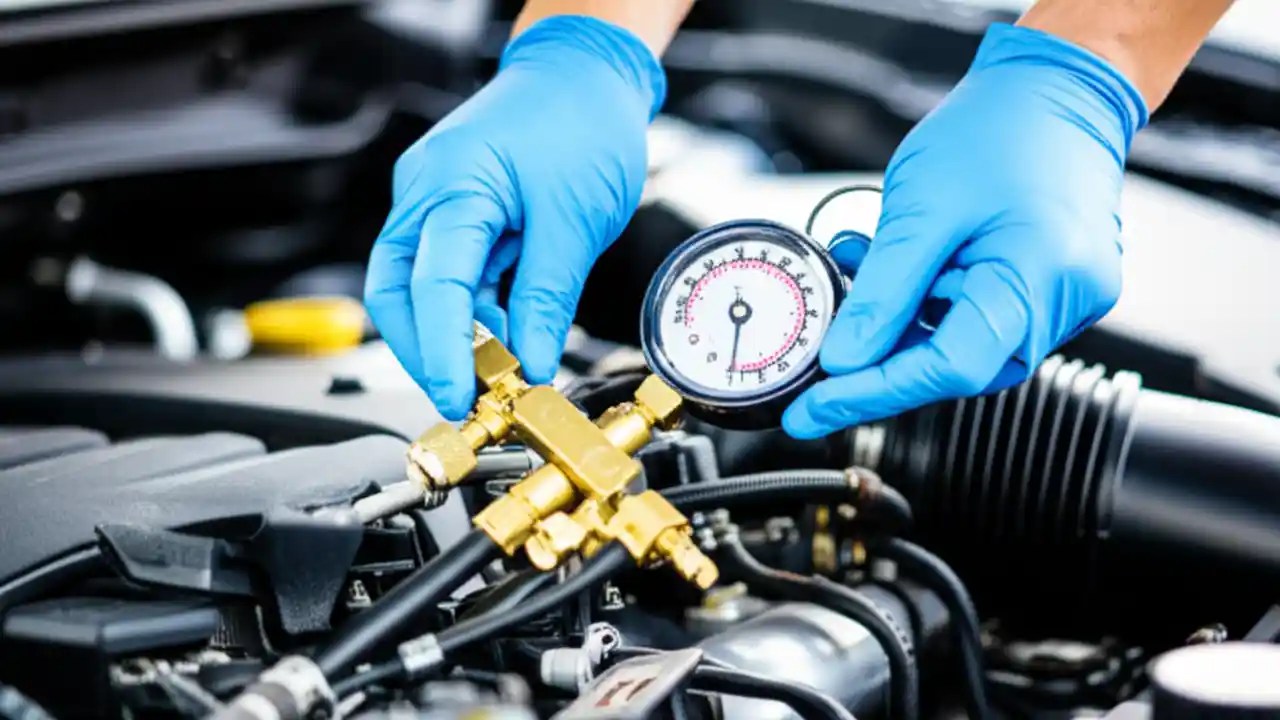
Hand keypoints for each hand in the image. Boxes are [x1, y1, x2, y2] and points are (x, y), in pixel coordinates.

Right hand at [364, 16, 663, 418]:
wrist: (587, 71)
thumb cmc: (583, 122)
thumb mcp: (576, 220)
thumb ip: (547, 298)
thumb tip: (533, 364)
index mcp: (453, 184)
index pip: (431, 285)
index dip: (441, 352)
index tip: (458, 399)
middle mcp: (426, 189)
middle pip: (398, 292)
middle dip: (427, 351)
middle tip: (469, 397)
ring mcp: (434, 197)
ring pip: (422, 286)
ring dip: (458, 331)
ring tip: (506, 363)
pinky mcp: (452, 207)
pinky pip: (450, 270)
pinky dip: (475, 307)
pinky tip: (508, 327)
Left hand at [783, 24, 1147, 438]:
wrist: (1060, 86)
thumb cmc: (1002, 129)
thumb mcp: (922, 209)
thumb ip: (882, 294)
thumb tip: (843, 360)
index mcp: (1038, 280)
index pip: (947, 370)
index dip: (873, 393)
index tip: (814, 407)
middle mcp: (1063, 303)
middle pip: (957, 367)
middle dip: (883, 356)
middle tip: (824, 339)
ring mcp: (1064, 299)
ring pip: (965, 344)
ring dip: (903, 323)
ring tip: (864, 266)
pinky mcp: (1052, 289)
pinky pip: (982, 318)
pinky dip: (931, 304)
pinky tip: (904, 269)